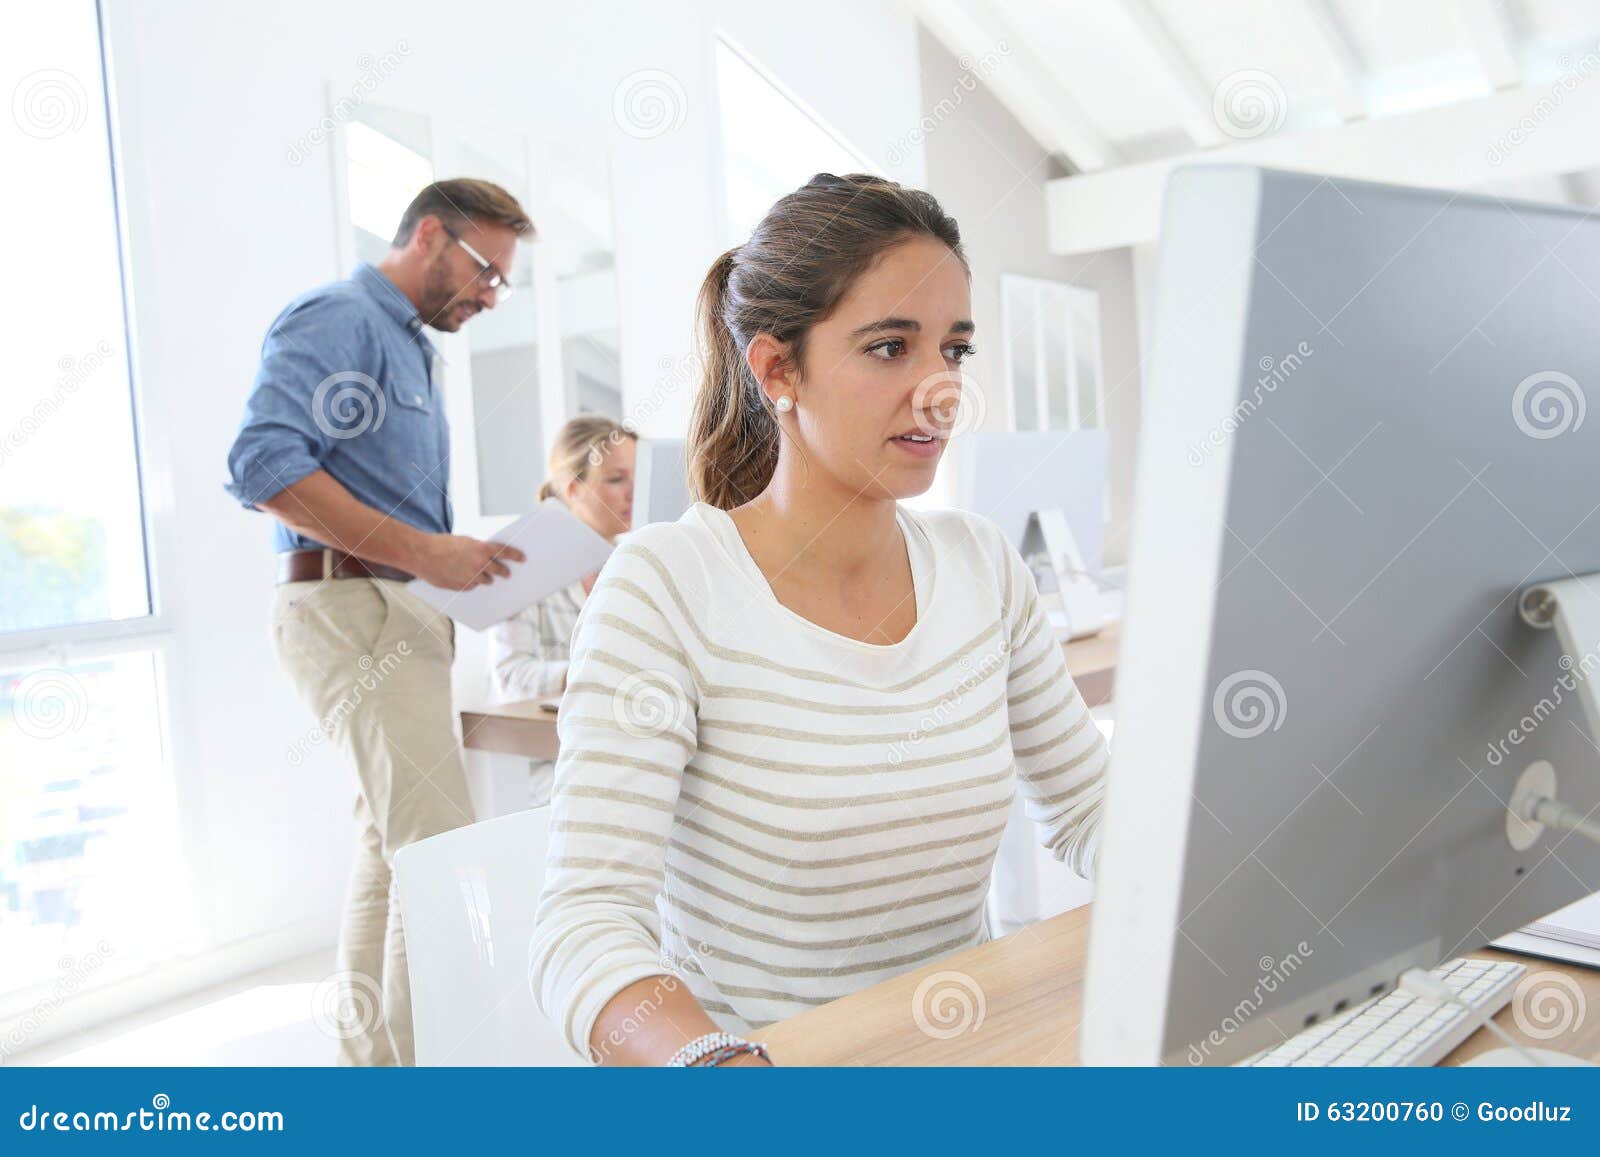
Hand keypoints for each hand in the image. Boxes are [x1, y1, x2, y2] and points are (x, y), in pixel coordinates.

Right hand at [412, 534, 526, 589]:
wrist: (422, 554)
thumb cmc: (442, 544)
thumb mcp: (465, 542)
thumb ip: (478, 550)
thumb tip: (489, 557)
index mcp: (481, 549)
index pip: (505, 552)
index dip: (515, 556)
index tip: (523, 559)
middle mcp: (479, 564)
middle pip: (498, 571)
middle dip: (504, 572)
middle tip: (507, 574)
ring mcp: (471, 577)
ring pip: (486, 581)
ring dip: (485, 578)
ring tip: (481, 574)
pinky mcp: (462, 587)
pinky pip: (472, 586)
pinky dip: (471, 583)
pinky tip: (464, 577)